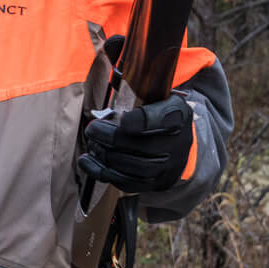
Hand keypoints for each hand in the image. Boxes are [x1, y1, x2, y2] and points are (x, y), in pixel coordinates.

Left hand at [77, 94, 195, 193]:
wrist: (179, 145)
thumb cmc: (157, 116)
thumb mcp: (156, 98)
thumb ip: (137, 92)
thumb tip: (111, 84)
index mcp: (177, 115)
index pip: (158, 120)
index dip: (135, 121)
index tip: (119, 118)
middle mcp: (177, 144)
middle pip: (142, 146)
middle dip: (110, 138)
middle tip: (92, 130)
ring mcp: (168, 167)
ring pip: (135, 167)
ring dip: (106, 156)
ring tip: (92, 145)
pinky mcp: (155, 183)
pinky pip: (128, 183)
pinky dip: (103, 172)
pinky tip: (88, 161)